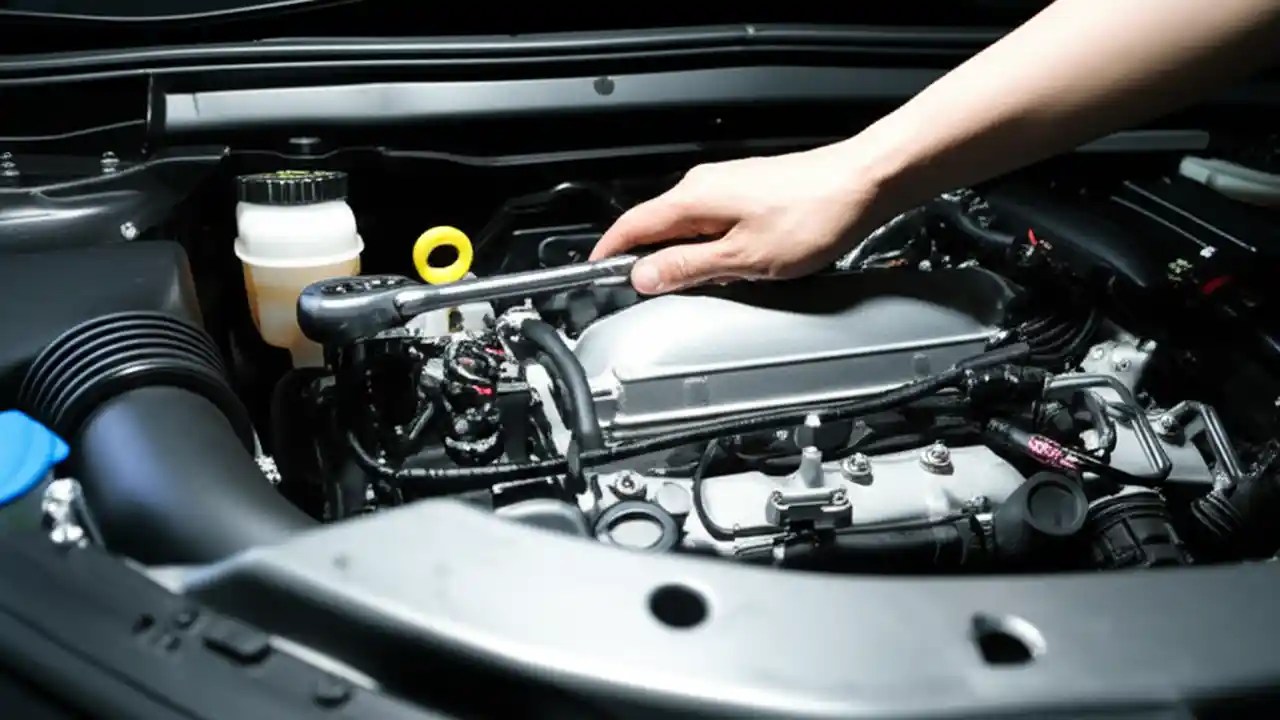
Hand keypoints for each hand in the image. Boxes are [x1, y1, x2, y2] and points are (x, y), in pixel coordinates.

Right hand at [589, 141, 898, 293]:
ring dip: (681, 255)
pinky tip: (724, 265)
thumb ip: (688, 269)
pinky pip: (711, 223)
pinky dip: (706, 246)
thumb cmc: (812, 216)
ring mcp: (728, 186)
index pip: (631, 226)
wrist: (863, 183)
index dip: (609, 252)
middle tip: (643, 293)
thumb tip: (644, 277)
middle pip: (657, 226)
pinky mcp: (749, 192)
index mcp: (693, 199)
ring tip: (691, 285)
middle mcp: (704, 185)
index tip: (595, 272)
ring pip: (686, 226)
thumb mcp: (742, 259)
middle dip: (645, 259)